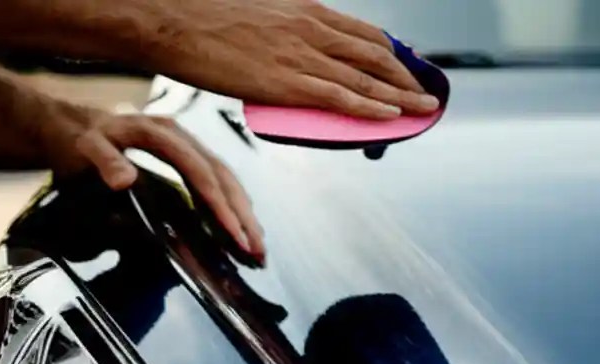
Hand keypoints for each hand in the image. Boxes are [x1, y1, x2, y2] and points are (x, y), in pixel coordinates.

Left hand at [44, 108, 265, 260]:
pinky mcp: (185, 154)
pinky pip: (216, 176)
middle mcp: (181, 136)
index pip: (201, 172)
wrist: (72, 125)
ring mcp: (186, 144)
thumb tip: (126, 180)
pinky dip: (232, 200)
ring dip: (243, 209)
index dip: (220, 205)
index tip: (234, 233)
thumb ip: (104, 161)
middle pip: (223, 175)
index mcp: (162, 133)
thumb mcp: (85, 148)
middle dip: (242, 213)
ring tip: (258, 242)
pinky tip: (241, 221)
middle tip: (257, 247)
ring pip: (225, 176)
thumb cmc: (79, 140)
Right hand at [138, 0, 439, 119]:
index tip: (408, 68)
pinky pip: (340, 98)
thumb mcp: (259, 13)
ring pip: (366, 78)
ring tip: (424, 110)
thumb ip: (285, 30)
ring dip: (400, 96)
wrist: (172, 20)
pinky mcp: (286, 83)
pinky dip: (371, 108)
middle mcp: (312, 29)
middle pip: (376, 55)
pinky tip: (391, 117)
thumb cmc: (204, 18)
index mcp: (306, 11)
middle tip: (427, 96)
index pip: (364, 32)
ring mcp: (301, 56)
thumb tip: (291, 47)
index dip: (393, 54)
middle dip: (406, 77)